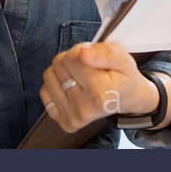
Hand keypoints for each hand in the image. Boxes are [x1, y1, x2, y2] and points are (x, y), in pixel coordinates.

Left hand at [39, 41, 157, 132]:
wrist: (126, 99)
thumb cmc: (123, 77)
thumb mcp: (124, 59)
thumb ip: (106, 53)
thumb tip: (83, 53)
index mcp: (101, 94)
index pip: (72, 58)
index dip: (81, 49)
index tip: (92, 55)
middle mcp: (85, 109)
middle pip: (59, 65)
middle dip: (72, 58)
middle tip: (88, 65)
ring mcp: (74, 118)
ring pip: (49, 76)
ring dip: (61, 70)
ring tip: (79, 74)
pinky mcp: (65, 122)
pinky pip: (44, 92)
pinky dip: (55, 84)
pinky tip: (72, 86)